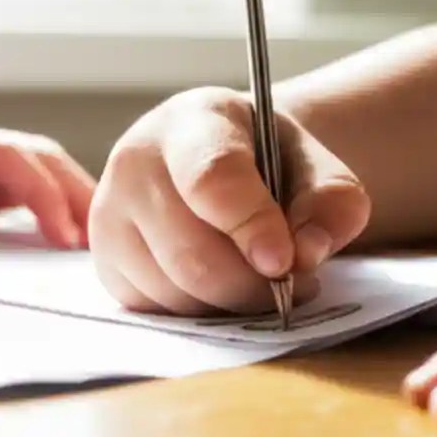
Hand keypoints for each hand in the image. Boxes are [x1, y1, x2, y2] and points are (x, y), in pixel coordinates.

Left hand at [0, 96, 95, 247]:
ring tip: (93, 262)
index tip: (66, 235)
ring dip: (65, 214)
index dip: (41, 192)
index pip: (0, 154)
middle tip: (105, 251)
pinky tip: (50, 266)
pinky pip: (6, 207)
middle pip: (32, 161)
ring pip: (28, 183)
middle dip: (75, 198)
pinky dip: (38, 229)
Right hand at [88, 87, 369, 314]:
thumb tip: (307, 251)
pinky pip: (158, 311)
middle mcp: (134, 163)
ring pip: (175, 290)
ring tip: (264, 281)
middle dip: (252, 284)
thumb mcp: (314, 165)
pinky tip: (224, 288)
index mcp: (190, 123)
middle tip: (295, 284)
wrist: (219, 168)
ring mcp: (110, 215)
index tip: (285, 262)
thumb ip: (331, 200)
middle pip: (191, 251)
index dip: (250, 225)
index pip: (211, 178)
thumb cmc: (267, 163)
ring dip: (232, 304)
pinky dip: (202, 313)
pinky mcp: (106, 263)